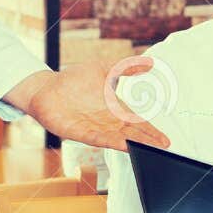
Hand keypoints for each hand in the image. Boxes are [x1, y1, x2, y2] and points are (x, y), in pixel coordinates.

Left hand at [6, 57, 170, 151]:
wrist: (46, 88)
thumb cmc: (73, 80)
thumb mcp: (104, 69)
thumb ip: (125, 67)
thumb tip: (149, 62)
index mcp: (115, 109)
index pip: (137, 123)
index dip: (151, 131)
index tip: (166, 141)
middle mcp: (107, 122)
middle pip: (132, 134)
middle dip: (148, 141)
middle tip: (164, 149)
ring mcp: (94, 128)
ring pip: (118, 139)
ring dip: (133, 145)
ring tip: (148, 150)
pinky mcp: (79, 132)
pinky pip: (98, 138)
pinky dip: (111, 142)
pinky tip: (123, 145)